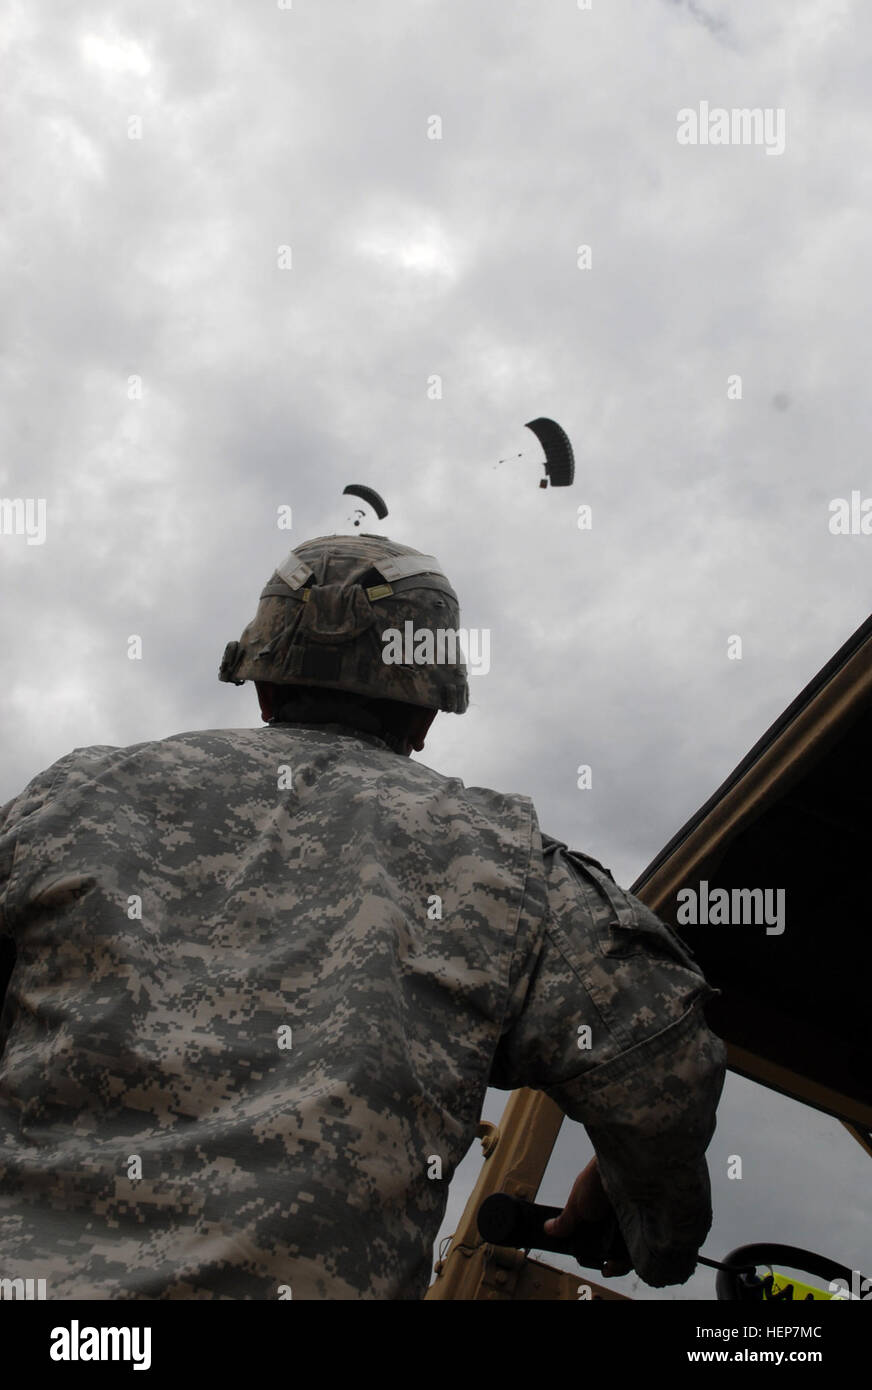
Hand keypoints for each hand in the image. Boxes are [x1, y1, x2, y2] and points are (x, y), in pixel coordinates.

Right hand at [543, 1156, 632, 1277]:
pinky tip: (614, 1264)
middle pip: (604, 1249)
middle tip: (596, 1263)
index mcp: (594, 1215)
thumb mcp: (577, 1203)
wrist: (620, 1169)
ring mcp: (626, 1226)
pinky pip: (635, 1254)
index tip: (582, 1257)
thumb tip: (547, 1228)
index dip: (584, 1252)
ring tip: (607, 1268)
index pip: (589, 1240)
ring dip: (612, 1266)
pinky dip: (624, 1263)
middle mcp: (611, 1222)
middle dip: (597, 1260)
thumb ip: (565, 1221)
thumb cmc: (596, 1181)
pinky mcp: (640, 1232)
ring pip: (619, 1254)